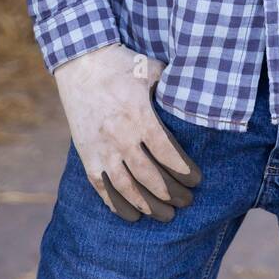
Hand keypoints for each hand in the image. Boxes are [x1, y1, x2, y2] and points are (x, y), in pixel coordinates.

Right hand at [53, 43, 201, 221]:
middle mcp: (121, 136)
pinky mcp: (86, 155)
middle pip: (150, 176)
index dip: (184, 171)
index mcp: (140, 116)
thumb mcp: (152, 70)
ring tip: (165, 215)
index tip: (197, 181)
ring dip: (148, 206)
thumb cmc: (122, 64)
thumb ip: (172, 88)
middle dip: (171, 194)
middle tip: (187, 202)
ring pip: (127, 188)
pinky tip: (133, 215)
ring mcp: (101, 148)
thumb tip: (197, 97)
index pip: (167, 154)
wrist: (80, 63)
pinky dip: (117, 205)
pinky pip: (102, 187)